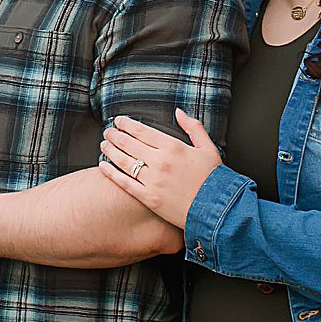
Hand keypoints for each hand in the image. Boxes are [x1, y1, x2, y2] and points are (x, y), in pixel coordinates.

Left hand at [98, 110, 221, 227]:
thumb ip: (193, 127)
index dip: (127, 124)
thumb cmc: (213, 179)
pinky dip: (111, 173)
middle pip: (129, 144)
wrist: (217, 209)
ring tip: (104, 145)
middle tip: (107, 132)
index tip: (118, 121)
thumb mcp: (208, 147)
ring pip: (124, 161)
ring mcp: (153, 181)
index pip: (142, 131)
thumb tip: (178, 112)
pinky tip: (103, 166)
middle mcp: (160, 162)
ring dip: (110, 151)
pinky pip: (124, 183)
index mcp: (173, 147)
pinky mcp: (148, 198)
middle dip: (115, 135)